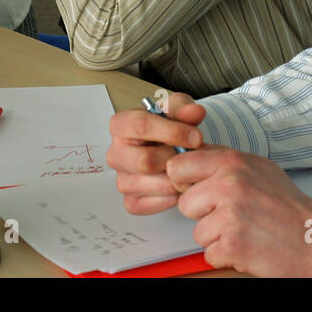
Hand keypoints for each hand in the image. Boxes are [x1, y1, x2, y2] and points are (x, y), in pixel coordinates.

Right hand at [107, 91, 204, 213]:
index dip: (172, 132)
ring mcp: (121, 179)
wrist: (170, 149)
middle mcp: (116, 153)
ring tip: (190, 170)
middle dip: (175, 160)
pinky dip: (172, 197)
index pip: (141, 126)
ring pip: (153, 185)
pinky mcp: (131, 201)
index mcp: (121, 125)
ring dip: (178, 180)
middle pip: (145, 161)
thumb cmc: (169, 128)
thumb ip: (185, 108)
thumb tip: (194, 112)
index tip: (196, 137)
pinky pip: (153, 204)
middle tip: (192, 158)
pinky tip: (181, 184)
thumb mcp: (178, 110)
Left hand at [168, 148, 311, 276]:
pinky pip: (209, 254)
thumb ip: (223, 162)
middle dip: (203, 215)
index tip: (199, 191)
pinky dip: (227, 256)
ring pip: (197, 232)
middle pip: (184, 203)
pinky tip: (248, 245)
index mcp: (232, 162)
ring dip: (217, 238)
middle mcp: (229, 184)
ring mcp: (230, 215)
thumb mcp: (257, 168)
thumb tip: (189, 156)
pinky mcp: (233, 245)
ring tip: (245, 231)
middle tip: (233, 216)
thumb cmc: (288, 205)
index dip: (185, 183)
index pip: (178, 166)